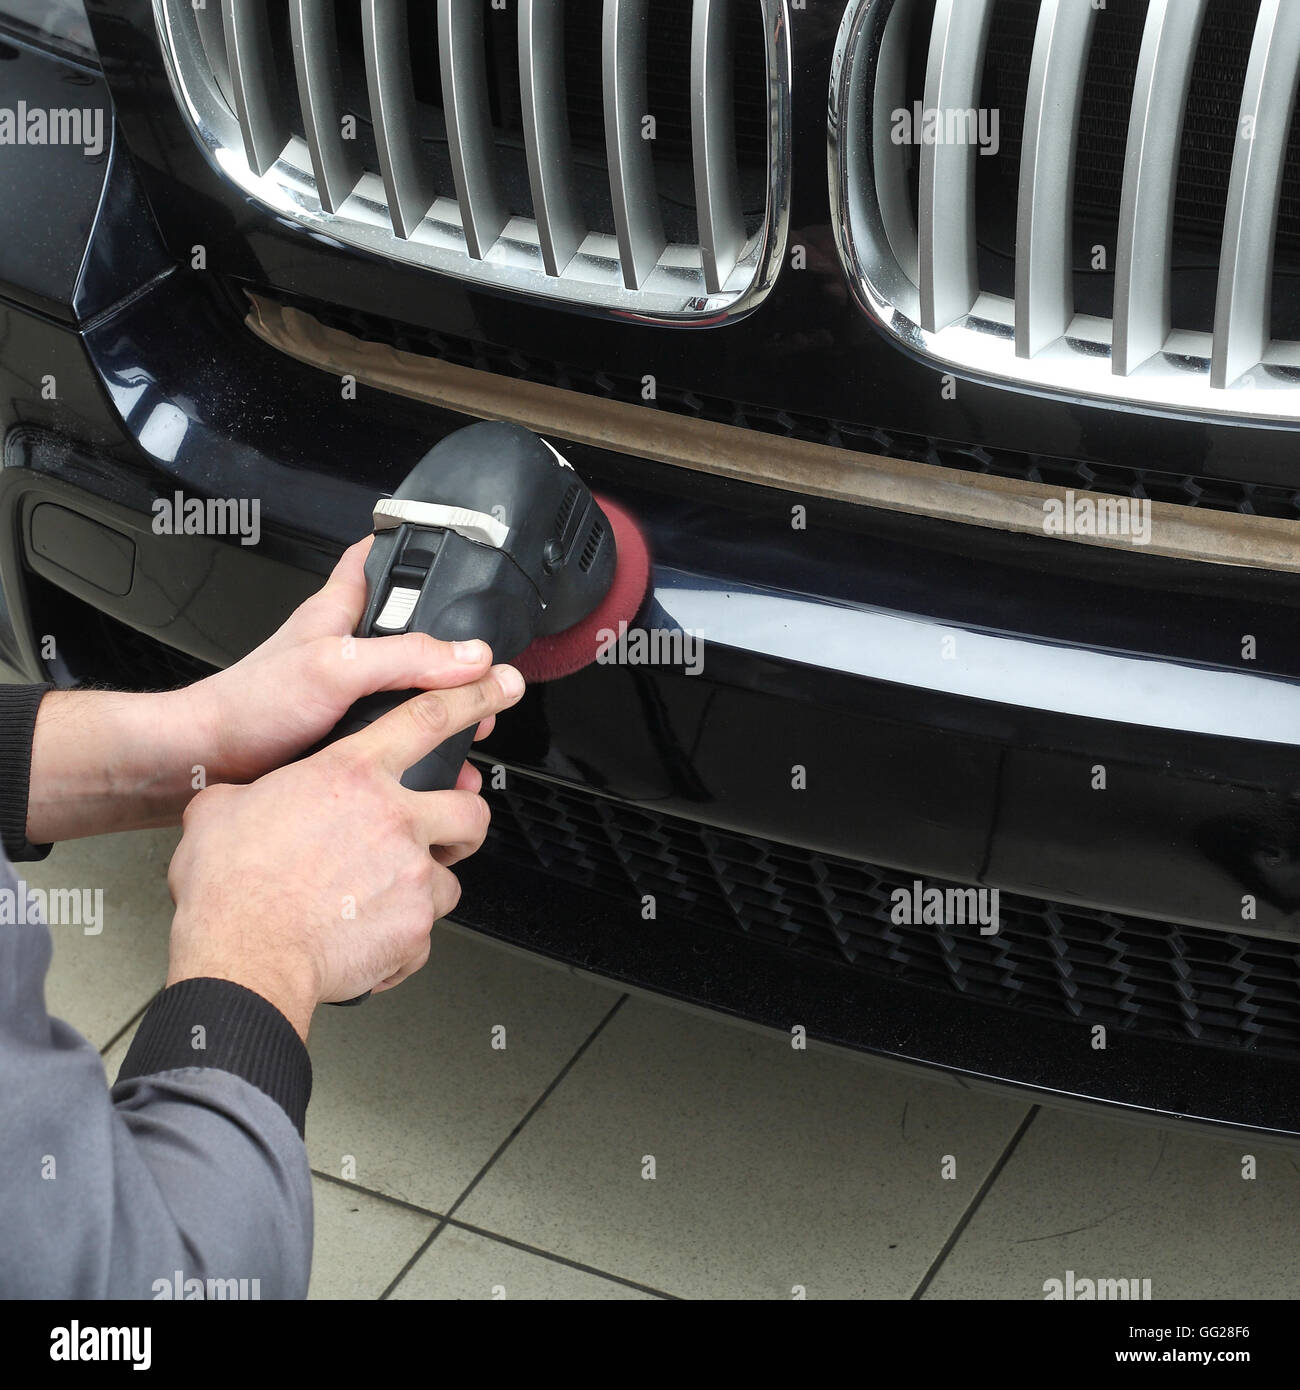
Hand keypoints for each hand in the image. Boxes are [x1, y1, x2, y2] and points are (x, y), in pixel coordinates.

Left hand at [25, 537, 500, 842]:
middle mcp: (346, 648)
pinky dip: (419, 747)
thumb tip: (471, 657)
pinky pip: (394, 732)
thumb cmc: (247, 704)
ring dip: (441, 710)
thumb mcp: (335, 667)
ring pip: (408, 689)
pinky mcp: (345, 732)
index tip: (447, 544)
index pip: (373, 557)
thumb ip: (406, 658)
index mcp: (338, 612)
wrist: (207, 763)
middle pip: (412, 633)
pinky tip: (436, 764)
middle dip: (452, 652)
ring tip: (474, 725)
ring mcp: (347, 692)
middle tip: (485, 670)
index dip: (407, 544)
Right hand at [165, 664, 525, 1039]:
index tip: (497, 688)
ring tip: (386, 900)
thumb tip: (246, 797)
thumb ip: (254, 793)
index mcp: (350, 777)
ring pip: (451, 877)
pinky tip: (367, 940)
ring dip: (425, 889)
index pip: (427, 717)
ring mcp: (411, 873)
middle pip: (469, 807)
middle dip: (465, 822)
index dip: (471, 698)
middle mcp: (394, 819)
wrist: (242, 956)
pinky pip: (424, 934)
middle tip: (446, 835)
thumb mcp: (221, 810)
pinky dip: (401, 941)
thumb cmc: (231, 888)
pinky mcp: (415, 927)